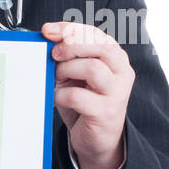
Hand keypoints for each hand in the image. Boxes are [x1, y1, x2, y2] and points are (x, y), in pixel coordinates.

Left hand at [42, 21, 133, 168]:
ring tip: (59, 79)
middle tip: (54, 55)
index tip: (48, 31)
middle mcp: (120, 72)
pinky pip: (78, 96)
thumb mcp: (77, 74)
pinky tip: (58, 98)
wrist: (98, 138)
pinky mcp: (105, 112)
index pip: (94, 33)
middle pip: (100, 46)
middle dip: (71, 46)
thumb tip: (48, 38)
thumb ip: (68, 56)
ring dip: (67, 71)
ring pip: (92, 69)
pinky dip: (62, 95)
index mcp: (114, 57)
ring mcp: (116, 93)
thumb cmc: (87, 102)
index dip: (70, 29)